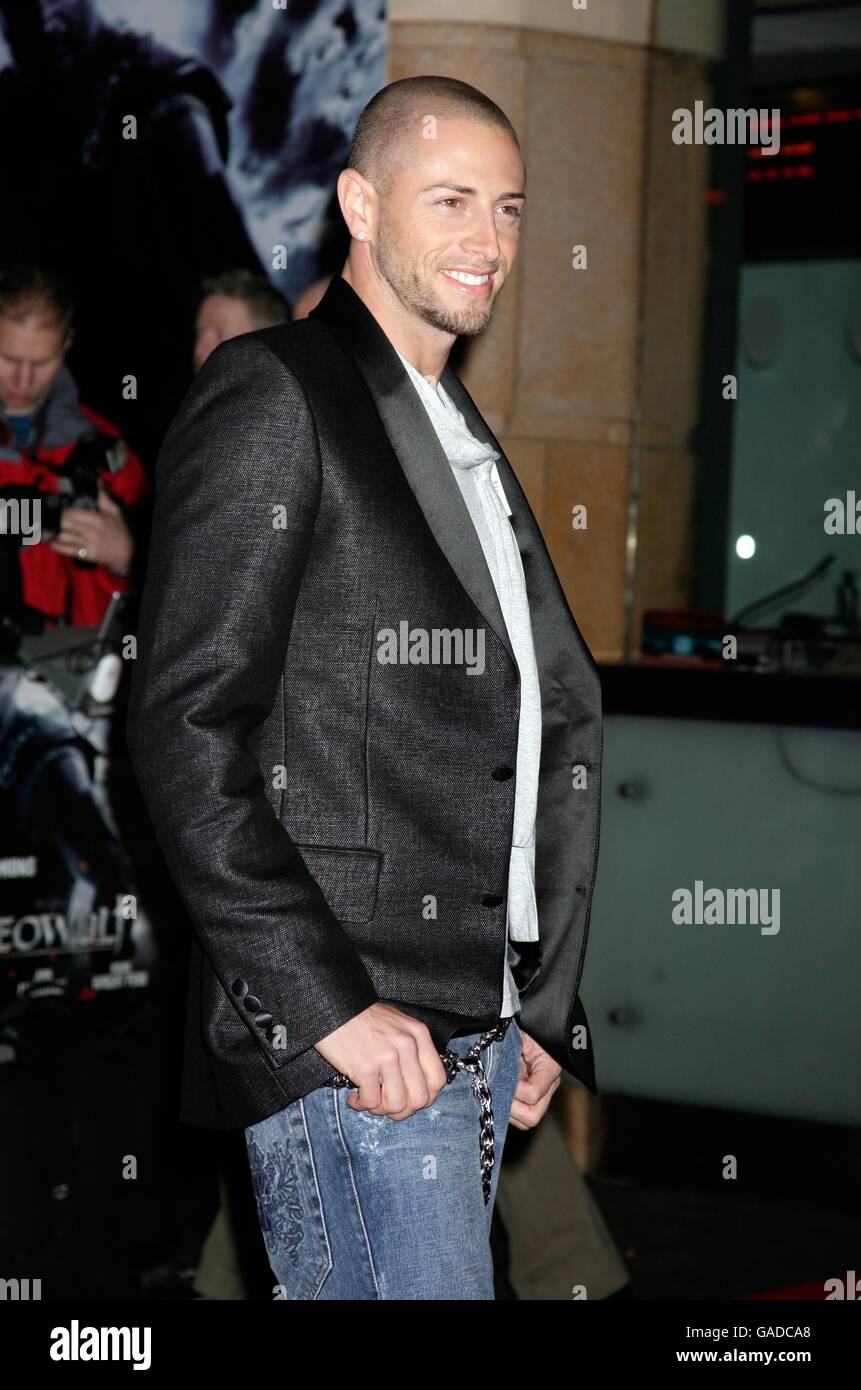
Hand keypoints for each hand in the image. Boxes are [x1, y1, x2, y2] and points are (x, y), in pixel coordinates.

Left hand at [50, 480, 133, 573]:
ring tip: (44, 529)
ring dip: (53, 533)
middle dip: (55, 521)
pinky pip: (68, 550)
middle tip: (46, 518)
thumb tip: (98, 481)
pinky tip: (51, 542)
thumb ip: (103, 497)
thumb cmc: (120, 531)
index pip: (73, 513)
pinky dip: (58, 547)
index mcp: (96, 519)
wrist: (127, 553)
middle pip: (65, 524)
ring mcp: (88, 544)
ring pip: (64, 537)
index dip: (61, 511)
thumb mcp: (114, 512)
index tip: (54, 508)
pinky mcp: (86, 555)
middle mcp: (90, 531)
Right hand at [315, 1002, 447, 1119]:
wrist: (334, 1006)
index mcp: (419, 1034)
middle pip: (420, 1098)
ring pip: (397, 1105)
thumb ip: (413, 1049)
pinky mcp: (365, 1067)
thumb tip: (417, 1084)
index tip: (411, 1100)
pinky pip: (371, 1101)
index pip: (437, 1080)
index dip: (426, 1097)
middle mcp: (407, 1045)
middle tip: (388, 1106)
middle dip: (403, 1110)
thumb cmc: (364, 1017)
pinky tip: (354, 1097)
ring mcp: (387, 1057)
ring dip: (381, 1109)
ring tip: (369, 1100)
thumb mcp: (398, 1024)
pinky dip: (361, 1104)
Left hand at [507, 1027, 561, 1129]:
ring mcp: (540, 1096)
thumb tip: (493, 1071)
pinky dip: (506, 1109)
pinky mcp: (529, 1100)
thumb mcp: (518, 1036)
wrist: (527, 1023)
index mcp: (550, 1069)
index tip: (503, 1076)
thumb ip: (510, 1053)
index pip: (533, 1093)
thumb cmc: (524, 1026)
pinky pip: (518, 1118)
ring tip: (498, 1091)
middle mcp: (548, 1087)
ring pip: (524, 1121)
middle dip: (512, 1107)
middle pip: (532, 1116)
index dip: (515, 1090)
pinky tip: (499, 1094)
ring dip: (507, 1110)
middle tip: (498, 1092)